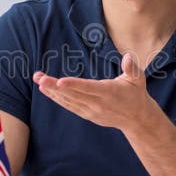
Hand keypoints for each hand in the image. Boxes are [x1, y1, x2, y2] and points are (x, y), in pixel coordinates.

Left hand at [33, 53, 158, 132]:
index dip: (73, 85)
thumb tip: (127, 56)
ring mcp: (91, 111)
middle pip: (73, 94)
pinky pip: (69, 106)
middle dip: (54, 86)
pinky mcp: (87, 114)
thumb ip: (132, 68)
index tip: (59, 81)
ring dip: (52, 91)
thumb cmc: (136, 93)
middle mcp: (98, 103)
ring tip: (38, 80)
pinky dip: (57, 98)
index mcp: (109, 92)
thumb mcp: (138, 79)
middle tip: (39, 77)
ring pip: (68, 101)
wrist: (136, 119)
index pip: (88, 88)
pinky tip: (46, 90)